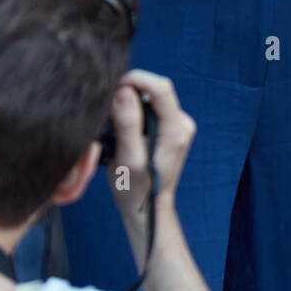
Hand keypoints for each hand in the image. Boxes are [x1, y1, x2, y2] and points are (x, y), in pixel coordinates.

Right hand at [106, 69, 195, 221]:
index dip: (136, 79)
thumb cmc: (136, 189)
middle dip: (131, 90)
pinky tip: (123, 127)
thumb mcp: (128, 159)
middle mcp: (182, 123)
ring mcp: (178, 125)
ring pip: (153, 98)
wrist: (148, 210)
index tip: (112, 89)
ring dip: (131, 101)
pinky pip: (152, 108)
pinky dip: (135, 111)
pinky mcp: (170, 129)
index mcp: (176, 130)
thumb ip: (128, 124)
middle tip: (108, 106)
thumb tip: (124, 91)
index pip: (161, 87)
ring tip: (113, 119)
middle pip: (157, 89)